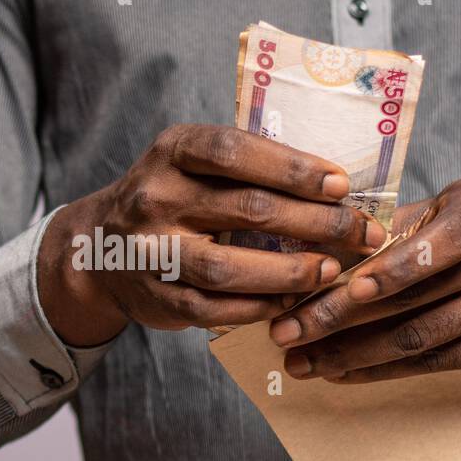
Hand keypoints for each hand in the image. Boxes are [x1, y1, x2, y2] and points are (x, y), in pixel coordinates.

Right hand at [38, 124, 386, 345]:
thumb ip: (247, 166)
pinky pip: (215, 309)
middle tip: (362, 233)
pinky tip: (293, 301)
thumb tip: (337, 183)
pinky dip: (260, 307)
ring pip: (228, 267)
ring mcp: (152, 251)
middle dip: (315, 222)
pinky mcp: (157, 298)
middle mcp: (155, 197)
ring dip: (290, 271)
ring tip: (331, 270)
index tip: (342, 185)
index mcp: (171, 151)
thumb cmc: (172, 199)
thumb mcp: (192, 164)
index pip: (235, 152)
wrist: (98, 248)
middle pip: (245, 209)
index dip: (293, 168)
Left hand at [268, 178, 460, 381]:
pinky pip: (433, 365)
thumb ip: (400, 223)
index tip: (348, 285)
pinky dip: (381, 370)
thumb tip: (328, 243)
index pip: (439, 246)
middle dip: (340, 319)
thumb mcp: (455, 203)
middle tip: (287, 330)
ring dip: (351, 355)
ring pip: (417, 340)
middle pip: (412, 300)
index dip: (394, 269)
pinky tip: (341, 372)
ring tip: (300, 360)